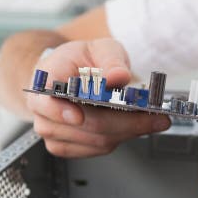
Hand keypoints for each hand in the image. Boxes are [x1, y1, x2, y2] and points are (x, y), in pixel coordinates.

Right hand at [28, 38, 170, 157]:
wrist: (67, 75)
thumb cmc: (80, 62)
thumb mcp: (99, 48)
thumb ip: (110, 59)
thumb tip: (119, 76)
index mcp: (46, 79)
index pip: (46, 99)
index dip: (60, 110)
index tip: (78, 116)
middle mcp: (42, 108)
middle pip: (86, 124)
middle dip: (125, 123)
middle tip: (155, 119)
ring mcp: (51, 130)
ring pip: (95, 140)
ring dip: (127, 132)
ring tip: (150, 121)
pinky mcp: (63, 146)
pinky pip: (96, 150)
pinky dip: (118, 139)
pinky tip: (132, 128)